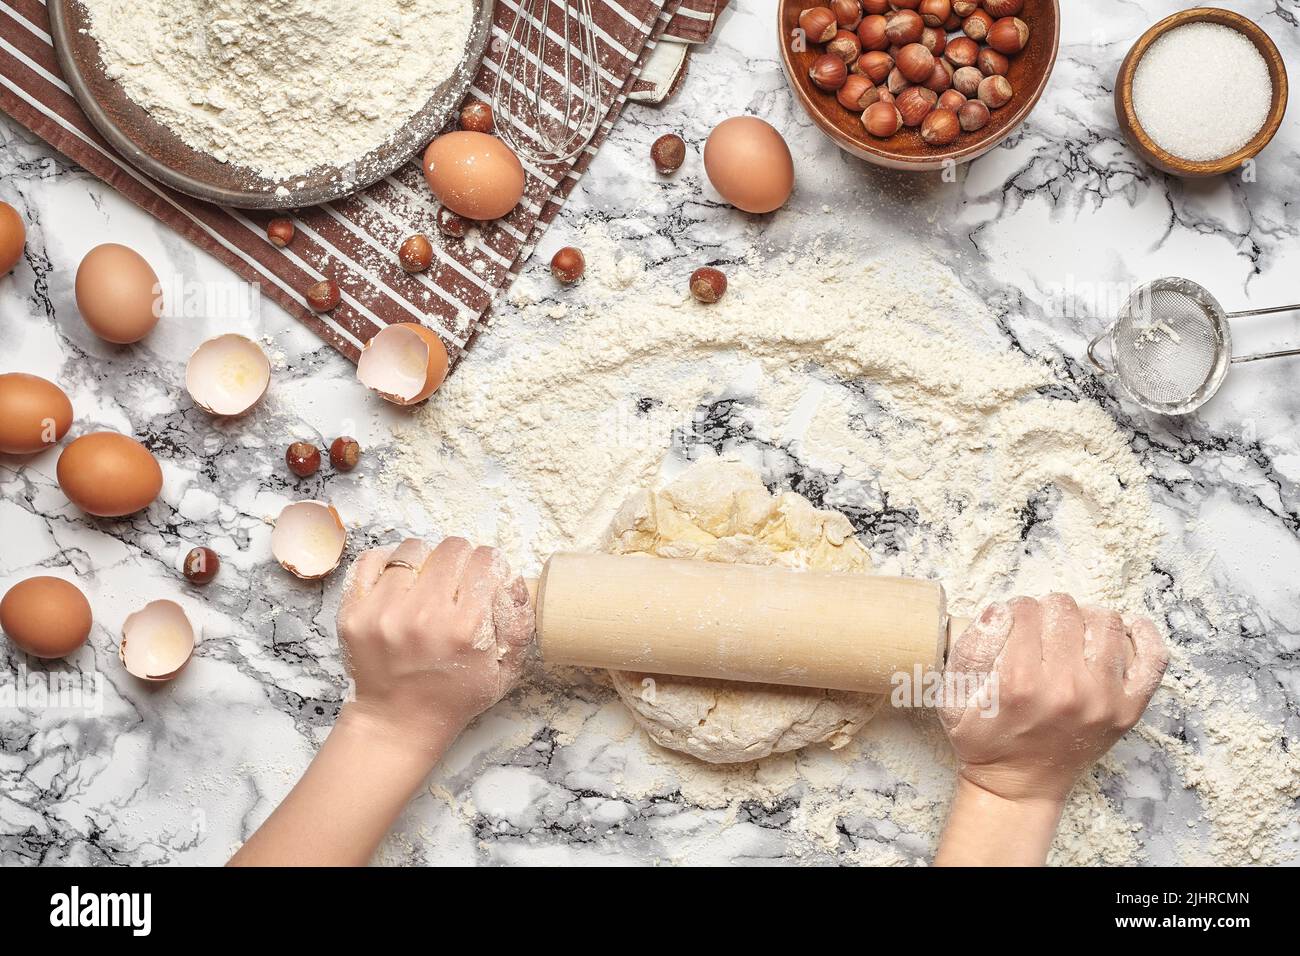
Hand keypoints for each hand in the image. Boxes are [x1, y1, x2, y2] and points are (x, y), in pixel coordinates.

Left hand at [337, 536, 534, 757]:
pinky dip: (388, 563)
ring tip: (426, 585)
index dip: (491, 566)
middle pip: (452, 548)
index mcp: (464, 629)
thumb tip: (513, 579)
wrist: (397, 723)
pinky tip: (399, 581)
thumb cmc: (454, 697)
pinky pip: (372, 559)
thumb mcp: (504, 671)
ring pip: (413, 549)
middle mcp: (423, 615)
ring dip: (426, 561)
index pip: (486, 561)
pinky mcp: (354, 612)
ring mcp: (383, 611)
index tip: (484, 580)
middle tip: (456, 584)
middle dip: (462, 561)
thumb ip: (519, 624)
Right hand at [940, 594, 1167, 804]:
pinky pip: (1153, 659)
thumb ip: (969, 650)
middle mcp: (1066, 689)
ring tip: (1072, 633)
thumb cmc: (985, 739)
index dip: (1014, 610)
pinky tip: (1124, 629)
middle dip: (1046, 611)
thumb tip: (999, 610)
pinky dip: (1143, 635)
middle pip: (1063, 610)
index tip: (1012, 625)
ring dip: (1086, 618)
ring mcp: (1103, 699)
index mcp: (1019, 683)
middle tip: (1039, 630)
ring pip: (1106, 622)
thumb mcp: (952, 697)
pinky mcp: (1128, 710)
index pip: (1024, 610)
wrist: (1019, 786)